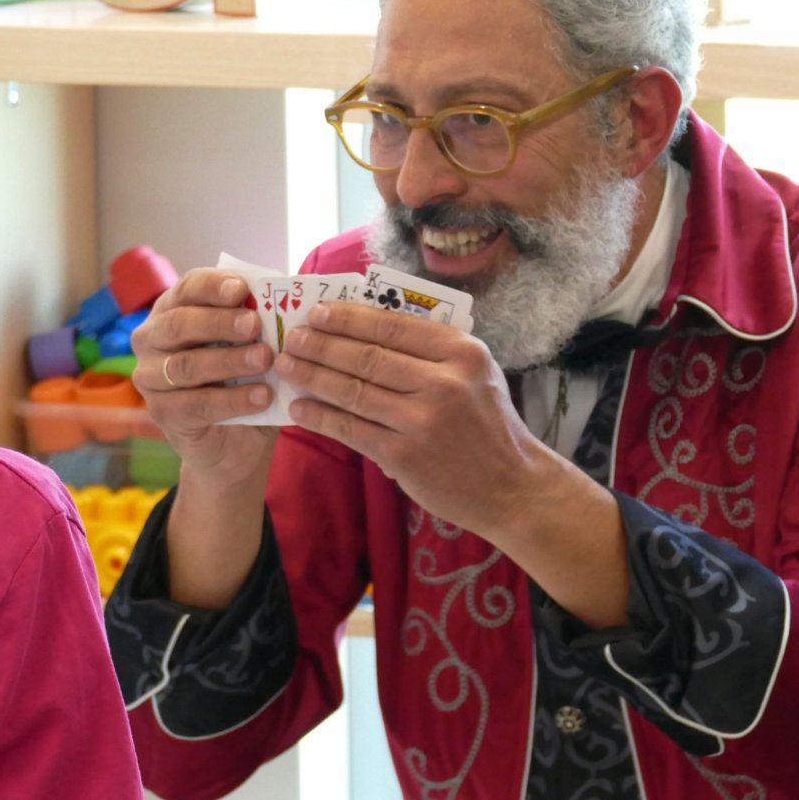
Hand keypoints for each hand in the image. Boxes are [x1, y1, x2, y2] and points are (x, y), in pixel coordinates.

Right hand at [131, 269, 278, 485]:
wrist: (236, 440)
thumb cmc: (242, 378)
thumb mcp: (251, 345)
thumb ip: (256, 321)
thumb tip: (279, 296)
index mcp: (173, 309)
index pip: (188, 288)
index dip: (213, 286)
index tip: (242, 289)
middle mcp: (152, 339)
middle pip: (179, 324)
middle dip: (220, 322)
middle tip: (255, 324)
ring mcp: (150, 377)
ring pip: (186, 365)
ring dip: (229, 361)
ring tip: (265, 360)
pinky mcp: (161, 412)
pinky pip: (196, 404)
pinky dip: (233, 400)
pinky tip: (262, 396)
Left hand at [275, 301, 555, 537]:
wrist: (512, 486)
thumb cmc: (487, 425)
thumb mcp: (475, 373)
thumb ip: (431, 352)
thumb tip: (364, 327)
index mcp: (461, 352)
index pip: (392, 326)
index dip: (348, 318)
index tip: (317, 312)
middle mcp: (444, 382)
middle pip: (366, 356)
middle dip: (321, 344)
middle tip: (292, 337)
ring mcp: (422, 420)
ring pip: (353, 390)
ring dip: (313, 376)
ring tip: (286, 366)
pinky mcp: (404, 455)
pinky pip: (351, 428)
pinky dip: (320, 416)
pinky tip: (299, 407)